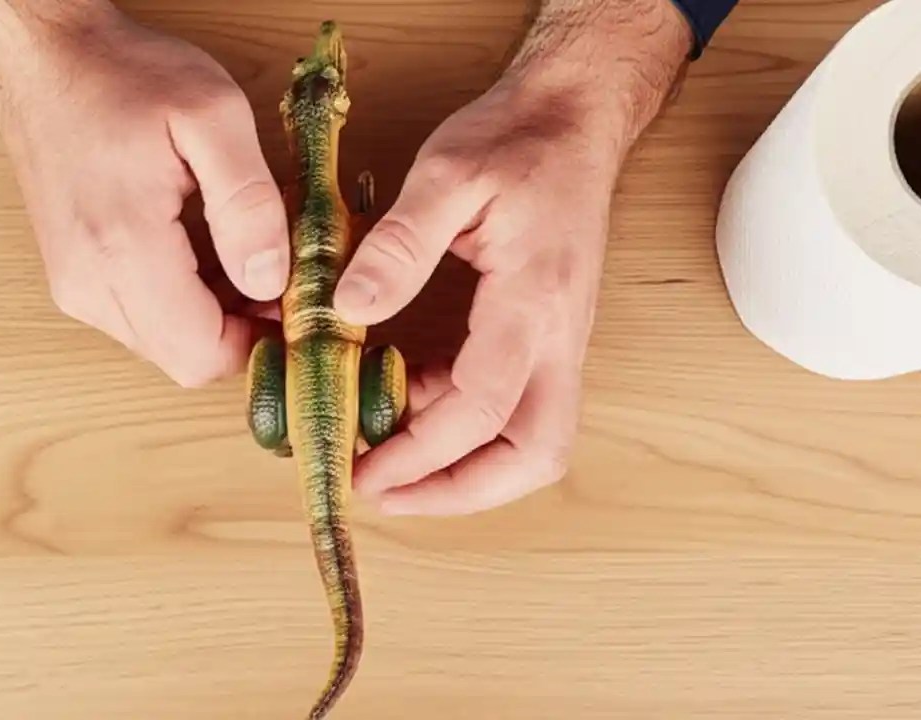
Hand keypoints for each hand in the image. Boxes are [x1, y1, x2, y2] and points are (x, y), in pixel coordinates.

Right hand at [0, 0, 287, 386]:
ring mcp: (76, 287)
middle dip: (244, 329)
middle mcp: (89, 285)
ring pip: (166, 343)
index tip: (296, 299)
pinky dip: (187, 300)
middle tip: (282, 272)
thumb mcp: (212, 114)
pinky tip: (210, 250)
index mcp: (124, 249)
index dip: (261, 342)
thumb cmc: (118, 75)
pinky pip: (144, 318)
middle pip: (186, 359)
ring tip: (247, 250)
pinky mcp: (75, 279)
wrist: (39, 60)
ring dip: (218, 316)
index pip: (201, 355)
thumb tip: (270, 278)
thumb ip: (248, 202)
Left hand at [335, 0, 691, 514]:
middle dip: (464, 492)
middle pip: (535, 454)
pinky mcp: (541, 336)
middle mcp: (557, 336)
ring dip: (462, 468)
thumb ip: (401, 244)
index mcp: (534, 302)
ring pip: (528, 440)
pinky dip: (456, 423)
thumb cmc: (518, 140)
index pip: (484, 407)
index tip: (364, 472)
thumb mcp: (449, 173)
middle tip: (390, 495)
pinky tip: (401, 405)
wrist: (572, 122)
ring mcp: (556, 341)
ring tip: (385, 463)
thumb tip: (347, 310)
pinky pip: (508, 404)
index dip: (420, 453)